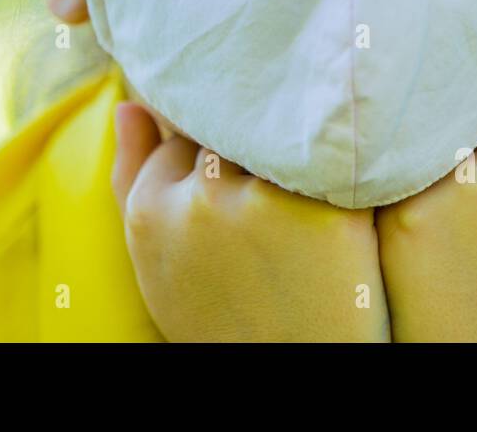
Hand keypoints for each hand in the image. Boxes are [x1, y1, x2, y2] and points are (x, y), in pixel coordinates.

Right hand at [111, 101, 390, 341]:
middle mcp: (202, 200)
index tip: (230, 175)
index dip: (209, 148)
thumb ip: (132, 178)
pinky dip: (341, 164)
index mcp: (151, 209)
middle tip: (272, 174)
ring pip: (277, 132)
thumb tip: (129, 105)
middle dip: (248, 139)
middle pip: (228, 125)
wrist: (288, 372)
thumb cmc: (219, 314)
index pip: (180, 129)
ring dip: (291, 144)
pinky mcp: (332, 216)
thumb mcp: (157, 258)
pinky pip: (335, 156)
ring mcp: (266, 204)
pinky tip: (347, 184)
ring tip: (307, 181)